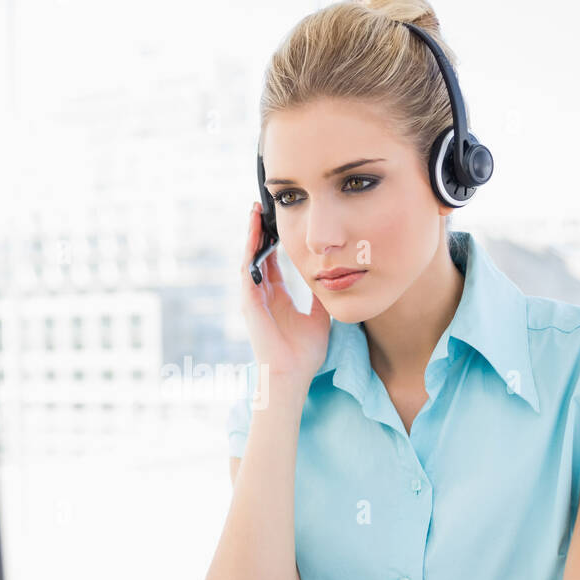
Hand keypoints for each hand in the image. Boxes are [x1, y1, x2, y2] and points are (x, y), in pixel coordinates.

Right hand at [240, 202, 329, 382]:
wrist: (292, 373)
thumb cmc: (305, 353)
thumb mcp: (319, 316)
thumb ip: (320, 296)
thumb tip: (332, 277)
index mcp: (277, 298)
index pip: (273, 262)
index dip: (275, 242)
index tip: (280, 221)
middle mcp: (262, 295)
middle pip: (258, 255)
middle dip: (260, 231)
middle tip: (263, 206)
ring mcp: (253, 298)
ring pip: (250, 257)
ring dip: (252, 234)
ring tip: (255, 210)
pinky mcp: (249, 302)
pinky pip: (248, 269)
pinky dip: (250, 250)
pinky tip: (255, 231)